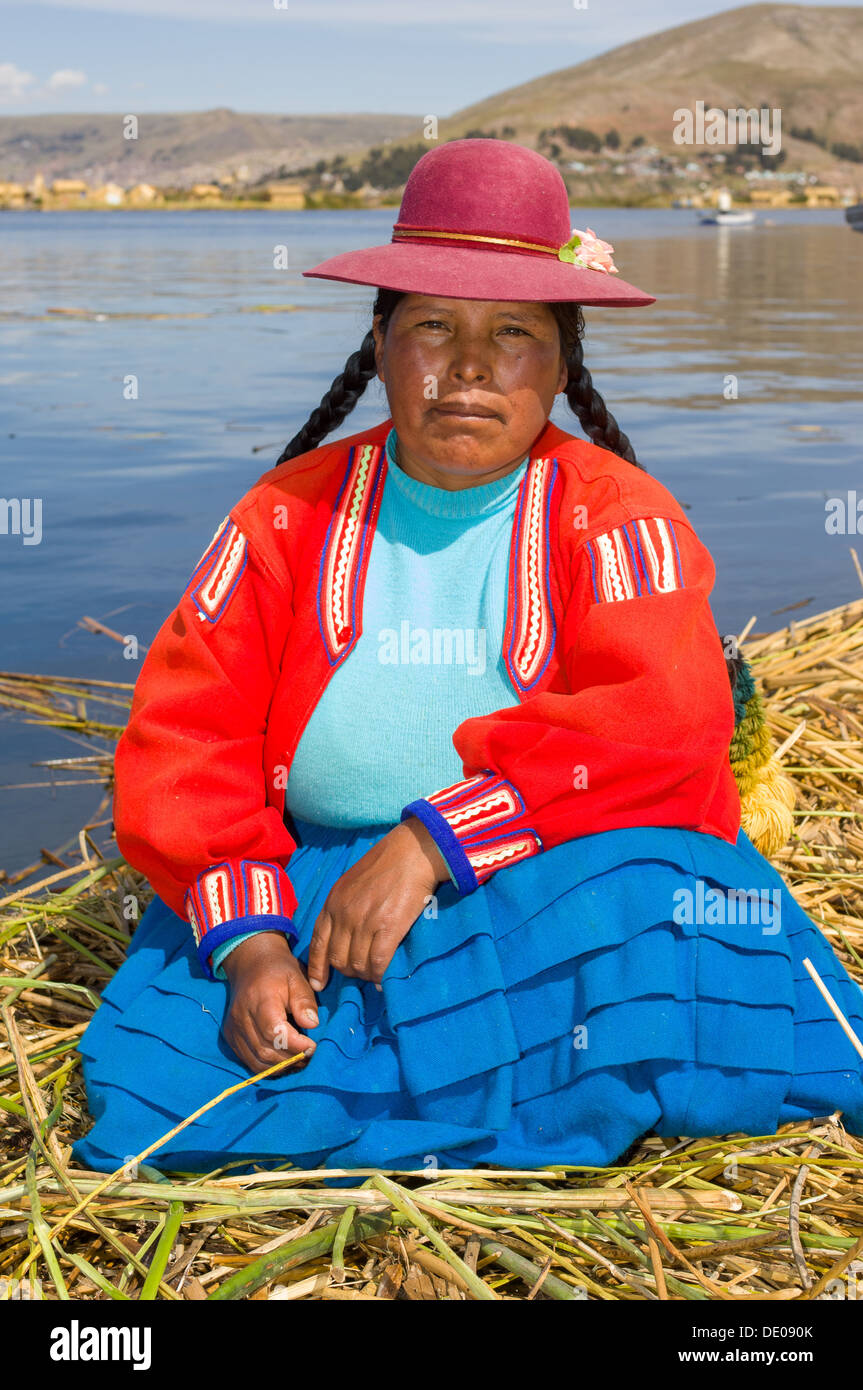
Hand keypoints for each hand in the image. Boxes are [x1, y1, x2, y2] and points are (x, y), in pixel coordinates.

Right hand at [221, 932, 318, 1073]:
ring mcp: (233, 1029)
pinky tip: (284, 1062)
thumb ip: (304, 1001)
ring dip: (281, 1067)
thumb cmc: (278, 971)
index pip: (274, 1032)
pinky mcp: (231, 1037)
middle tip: (310, 1057)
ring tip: (300, 1061)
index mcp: (260, 999)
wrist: (251, 964)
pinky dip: (268, 1067)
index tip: (313, 1047)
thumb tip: (312, 1024)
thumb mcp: (297, 977)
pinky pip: (249, 1061)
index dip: (295, 1046)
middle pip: (266, 1051)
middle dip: (291, 1059)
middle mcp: (241, 1017)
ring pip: (257, 1061)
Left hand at [307, 817, 447, 989]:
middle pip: (337, 959)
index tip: (318, 983)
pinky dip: (380, 975)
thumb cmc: (384, 865)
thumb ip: (342, 907)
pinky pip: (378, 962)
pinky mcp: (388, 927)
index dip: (317, 968)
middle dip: (347, 972)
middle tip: (360, 973)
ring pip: (357, 964)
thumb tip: (342, 934)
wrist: (411, 852)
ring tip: (374, 975)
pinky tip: (384, 979)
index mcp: (333, 903)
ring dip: (365, 975)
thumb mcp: (351, 883)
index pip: (318, 943)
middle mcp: (344, 914)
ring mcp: (365, 922)